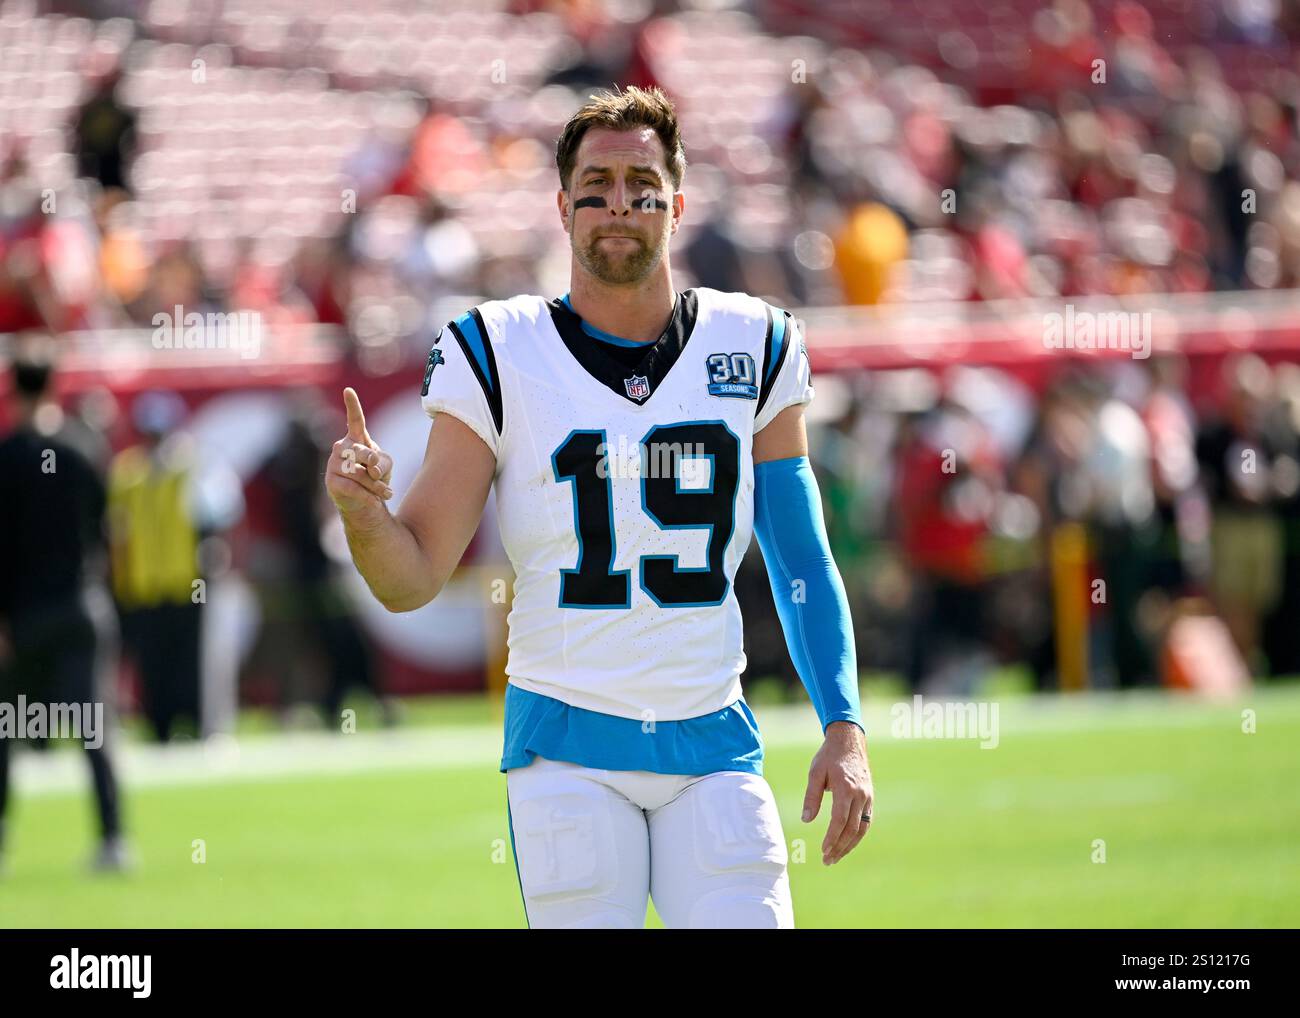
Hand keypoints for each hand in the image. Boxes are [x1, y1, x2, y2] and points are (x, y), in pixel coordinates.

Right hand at [325, 387, 394, 514]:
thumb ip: (381, 462)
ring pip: (358, 473)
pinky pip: (352, 488)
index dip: (352, 405)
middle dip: (375, 466)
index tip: (348, 390)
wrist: (365, 502)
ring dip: (376, 485)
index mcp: (356, 439)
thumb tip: (371, 469)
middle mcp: (341, 448)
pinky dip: (368, 496)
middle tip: (381, 476)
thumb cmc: (375, 478)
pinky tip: (376, 502)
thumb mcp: (385, 466)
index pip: (355, 420)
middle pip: (361, 453)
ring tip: (387, 493)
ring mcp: (333, 464)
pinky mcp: (331, 482)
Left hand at [802, 721, 872, 865]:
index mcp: (846, 788)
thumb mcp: (815, 772)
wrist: (850, 741)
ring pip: (861, 828)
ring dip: (849, 845)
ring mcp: (867, 797)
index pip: (840, 820)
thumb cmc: (829, 757)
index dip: (832, 838)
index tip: (823, 851)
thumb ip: (811, 796)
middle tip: (827, 861)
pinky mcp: (870, 798)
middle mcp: (860, 795)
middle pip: (852, 829)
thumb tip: (806, 820)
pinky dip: (857, 835)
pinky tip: (847, 844)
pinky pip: (866, 821)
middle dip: (839, 847)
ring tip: (836, 857)